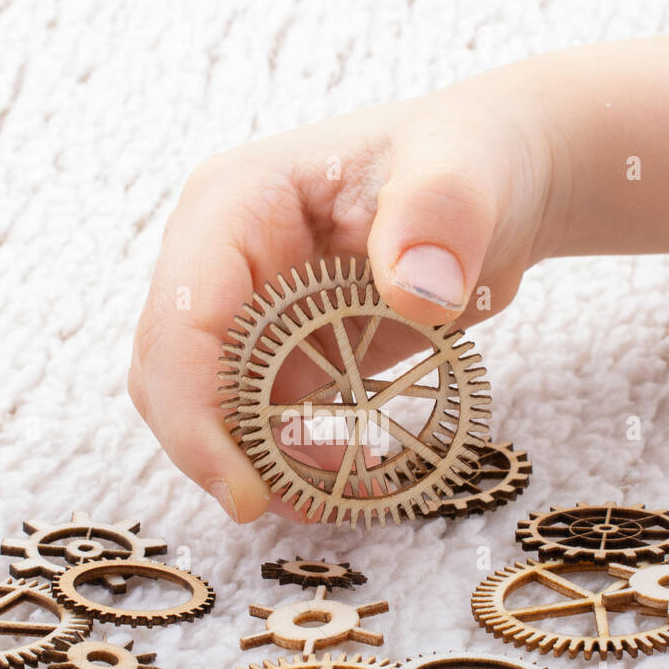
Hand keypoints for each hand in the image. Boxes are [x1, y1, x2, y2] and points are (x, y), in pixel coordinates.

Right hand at [128, 67, 566, 521]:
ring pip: (208, 410)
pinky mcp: (280, 351)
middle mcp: (218, 262)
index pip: (179, 324)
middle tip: (292, 509)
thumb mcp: (462, 172)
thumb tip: (415, 296)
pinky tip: (349, 478)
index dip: (195, 417)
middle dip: (215, 454)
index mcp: (232, 207)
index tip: (246, 492)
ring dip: (255, 466)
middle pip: (171, 378)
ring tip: (334, 496)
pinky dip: (292, 462)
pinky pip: (261, 422)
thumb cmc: (468, 158)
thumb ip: (438, 216)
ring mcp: (245, 310)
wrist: (497, 187)